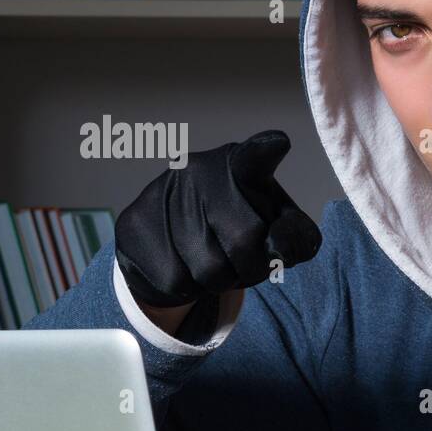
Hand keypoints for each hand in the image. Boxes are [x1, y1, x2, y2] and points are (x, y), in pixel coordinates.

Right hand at [114, 130, 321, 308]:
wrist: (171, 244)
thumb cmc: (239, 232)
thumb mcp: (277, 230)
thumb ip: (297, 237)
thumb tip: (281, 248)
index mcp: (242, 166)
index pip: (255, 158)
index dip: (267, 150)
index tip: (280, 142)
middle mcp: (200, 171)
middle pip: (244, 242)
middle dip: (252, 269)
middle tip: (245, 265)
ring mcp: (162, 193)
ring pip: (209, 269)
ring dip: (221, 282)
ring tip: (215, 264)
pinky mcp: (134, 223)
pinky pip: (176, 281)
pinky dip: (188, 288)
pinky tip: (185, 267)